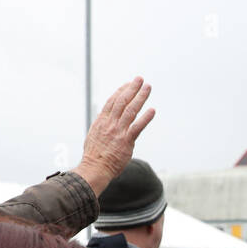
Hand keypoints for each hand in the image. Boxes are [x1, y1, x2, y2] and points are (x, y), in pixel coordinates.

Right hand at [73, 78, 156, 195]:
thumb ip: (101, 126)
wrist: (95, 168)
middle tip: (140, 79)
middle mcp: (110, 123)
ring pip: (131, 110)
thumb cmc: (94, 156)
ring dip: (140, 97)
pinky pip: (137, 127)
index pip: (112, 101)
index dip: (121, 91)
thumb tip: (104, 121)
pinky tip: (152, 110)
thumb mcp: (94, 136)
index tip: (128, 84)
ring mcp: (118, 131)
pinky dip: (145, 118)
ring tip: (148, 87)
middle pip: (122, 101)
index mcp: (101, 121)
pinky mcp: (126, 141)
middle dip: (132, 88)